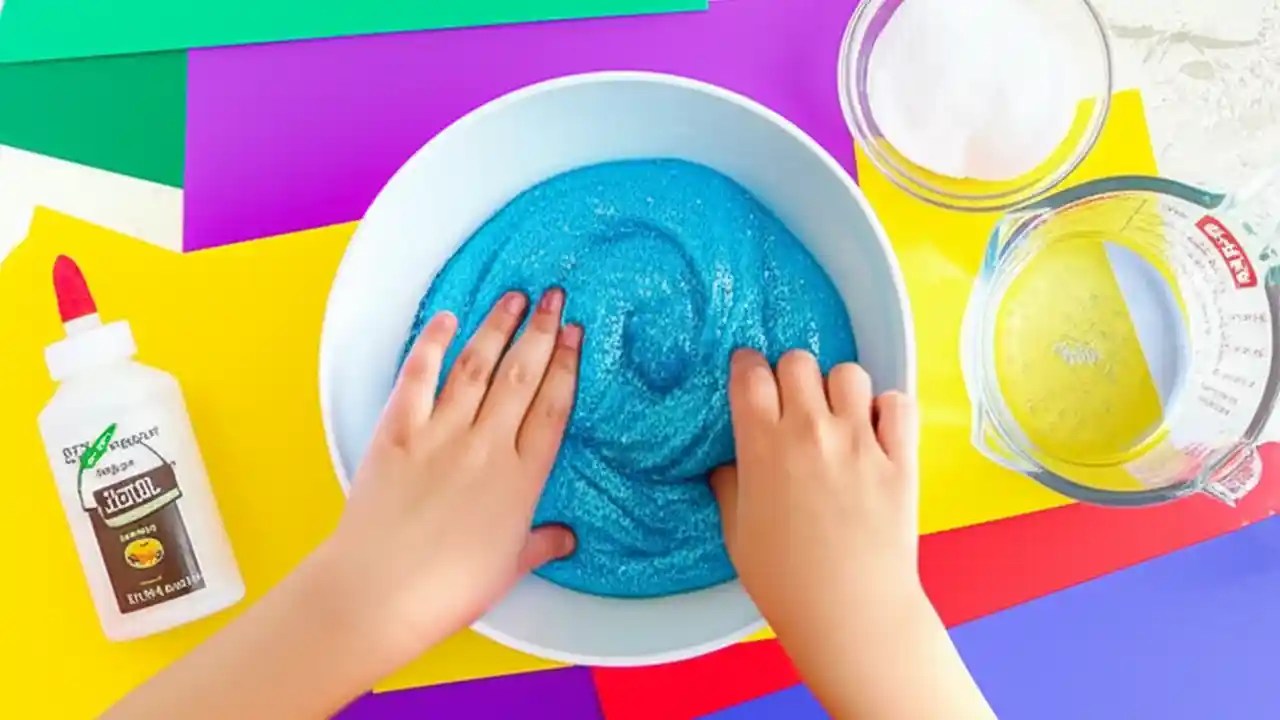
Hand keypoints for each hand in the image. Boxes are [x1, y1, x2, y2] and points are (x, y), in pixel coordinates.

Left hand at [317, 289, 580, 668]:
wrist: (378, 592)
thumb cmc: (446, 589)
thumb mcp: (507, 567)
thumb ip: (540, 543)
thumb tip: (566, 538)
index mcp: (521, 479)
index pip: (552, 407)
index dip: (566, 366)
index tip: (574, 335)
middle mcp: (486, 446)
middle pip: (522, 375)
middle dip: (540, 331)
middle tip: (554, 297)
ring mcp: (441, 434)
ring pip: (477, 366)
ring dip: (497, 327)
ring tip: (513, 297)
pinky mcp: (397, 432)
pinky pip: (418, 376)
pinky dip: (431, 343)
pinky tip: (445, 319)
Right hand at [711, 349, 920, 650]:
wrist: (850, 614)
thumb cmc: (785, 581)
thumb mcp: (736, 533)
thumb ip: (729, 485)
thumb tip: (729, 461)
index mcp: (763, 446)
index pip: (750, 373)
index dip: (747, 369)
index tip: (750, 379)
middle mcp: (811, 432)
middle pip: (798, 361)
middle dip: (791, 376)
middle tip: (794, 404)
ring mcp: (860, 441)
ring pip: (849, 373)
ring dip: (839, 390)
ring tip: (839, 418)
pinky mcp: (900, 458)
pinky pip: (898, 403)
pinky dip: (887, 410)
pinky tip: (878, 431)